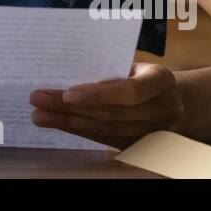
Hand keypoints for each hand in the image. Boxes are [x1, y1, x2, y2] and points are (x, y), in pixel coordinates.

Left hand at [29, 62, 183, 148]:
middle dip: (71, 108)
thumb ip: (110, 68)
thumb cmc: (143, 74)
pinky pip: (105, 140)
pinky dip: (78, 130)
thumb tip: (64, 70)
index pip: (129, 91)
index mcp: (161, 80)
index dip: (99, 94)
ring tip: (40, 115)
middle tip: (38, 100)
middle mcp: (163, 110)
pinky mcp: (140, 146)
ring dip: (68, 123)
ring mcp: (153, 133)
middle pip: (112, 114)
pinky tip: (57, 123)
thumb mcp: (134, 63)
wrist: (172, 98)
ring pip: (106, 131)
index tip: (68, 93)